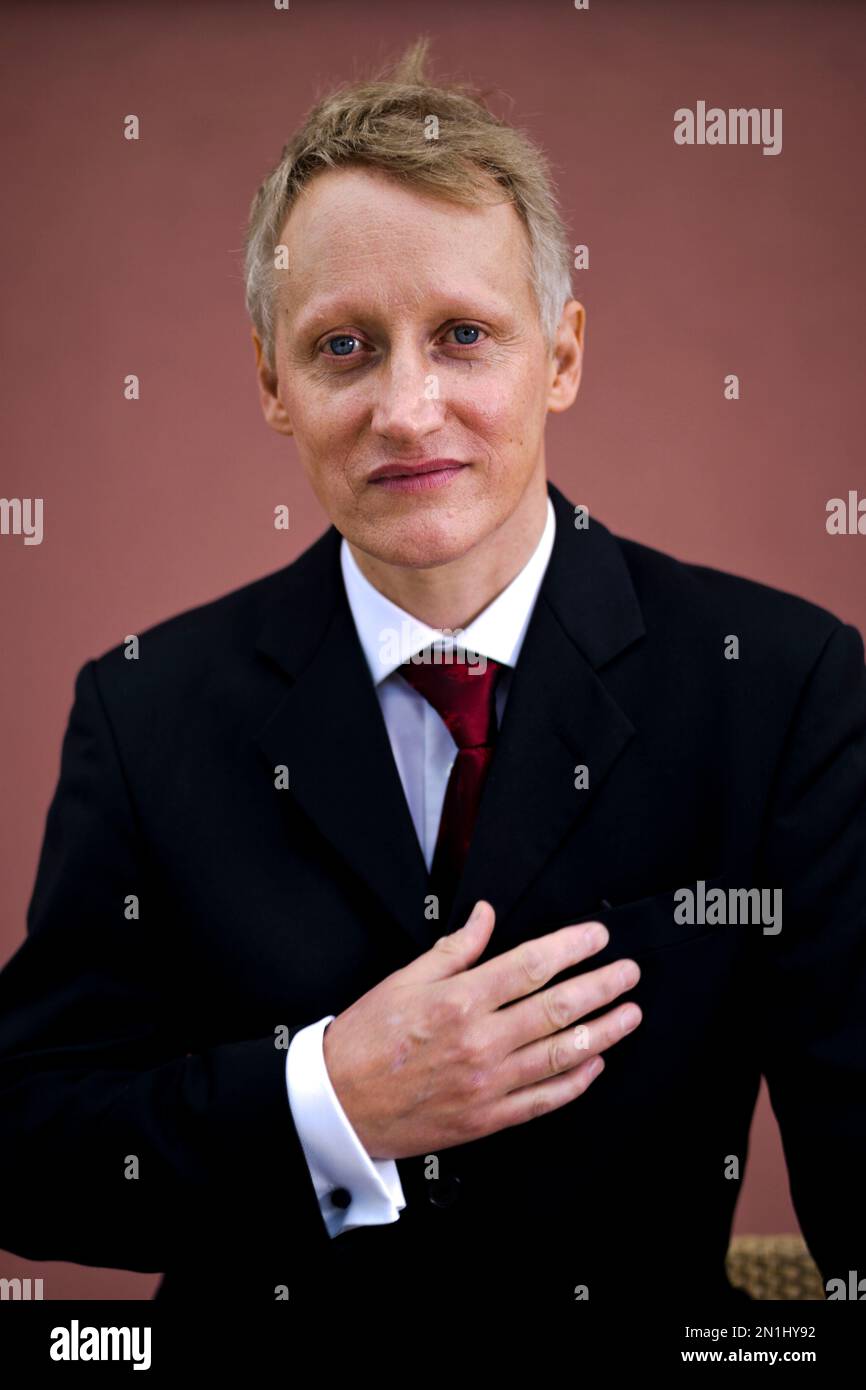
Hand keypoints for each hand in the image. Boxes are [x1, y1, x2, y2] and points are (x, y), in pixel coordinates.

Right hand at [322, 899, 641, 1159]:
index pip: (531, 965)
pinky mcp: (487, 1118)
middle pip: (557, 1007)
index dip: (571, 948)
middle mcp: (479, 1041)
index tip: (596, 938)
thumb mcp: (404, 980)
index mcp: (458, 1001)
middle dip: (601, 986)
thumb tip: (484, 917)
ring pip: (560, 1053)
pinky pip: (543, 1099)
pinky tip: (593, 1065)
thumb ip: (454, 949)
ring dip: (602, 1032)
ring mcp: (487, 1083)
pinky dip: (575, 1082)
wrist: (338, 1106)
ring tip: (628, 1015)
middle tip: (627, 973)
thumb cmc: (365, 1042)